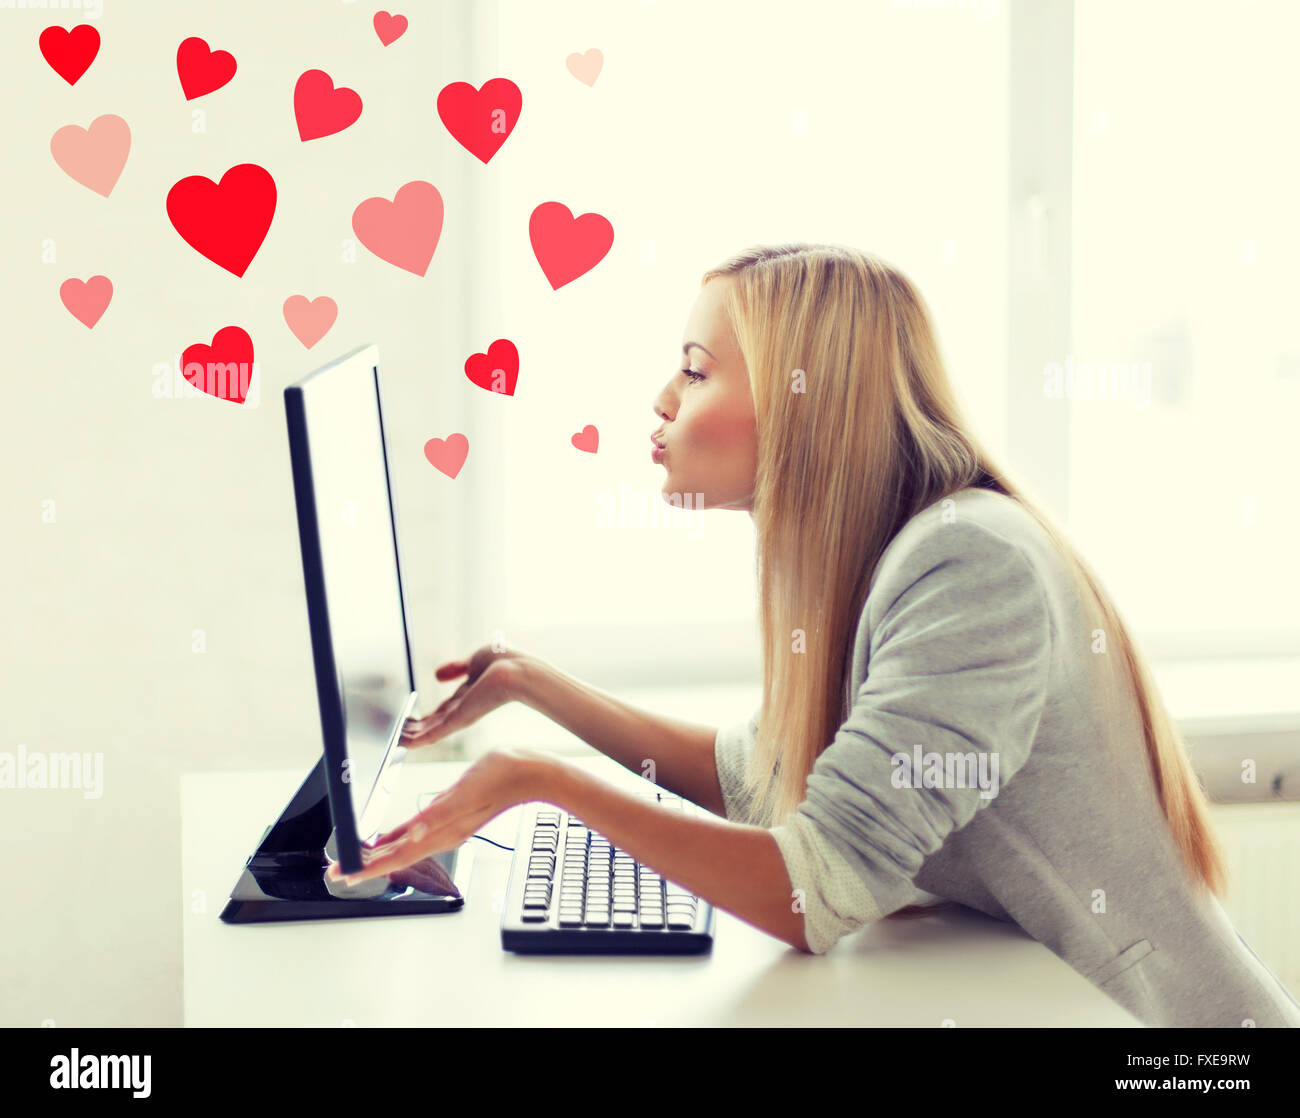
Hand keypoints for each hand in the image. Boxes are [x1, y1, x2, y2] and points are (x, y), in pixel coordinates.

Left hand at [326, 747, 558, 884]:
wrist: (531, 773)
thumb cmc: (501, 778)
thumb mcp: (465, 793)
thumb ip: (437, 816)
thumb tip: (412, 834)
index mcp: (441, 831)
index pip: (396, 856)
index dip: (367, 866)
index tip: (343, 875)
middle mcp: (442, 833)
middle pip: (396, 855)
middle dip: (366, 864)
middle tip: (339, 871)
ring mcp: (447, 826)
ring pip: (405, 846)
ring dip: (379, 854)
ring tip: (357, 858)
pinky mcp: (452, 814)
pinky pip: (417, 833)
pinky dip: (398, 838)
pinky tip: (391, 837)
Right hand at [400, 644, 527, 748]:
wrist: (518, 669)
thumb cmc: (506, 661)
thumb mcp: (475, 660)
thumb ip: (457, 668)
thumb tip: (437, 674)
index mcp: (469, 695)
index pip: (442, 711)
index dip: (426, 717)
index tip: (410, 720)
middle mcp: (464, 709)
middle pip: (434, 724)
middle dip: (415, 730)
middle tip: (397, 734)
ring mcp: (462, 716)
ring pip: (431, 732)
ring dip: (413, 736)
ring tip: (395, 741)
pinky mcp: (459, 720)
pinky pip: (433, 733)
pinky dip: (417, 740)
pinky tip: (403, 744)